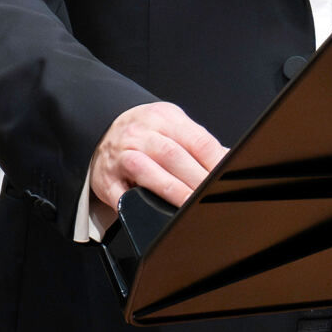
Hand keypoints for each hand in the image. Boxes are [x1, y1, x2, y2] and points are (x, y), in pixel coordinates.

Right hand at [89, 101, 226, 222]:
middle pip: (173, 155)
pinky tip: (156, 213)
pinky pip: (122, 195)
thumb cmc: (144, 132)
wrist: (100, 129)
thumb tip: (230, 162)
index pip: (197, 140)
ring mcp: (120, 156)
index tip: (229, 178)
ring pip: (147, 171)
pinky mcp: (105, 179)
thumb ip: (198, 143)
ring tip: (192, 206)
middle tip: (214, 196)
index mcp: (163, 118)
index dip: (216, 162)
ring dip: (174, 191)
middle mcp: (139, 134)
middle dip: (198, 180)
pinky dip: (139, 205)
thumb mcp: (172, 125)